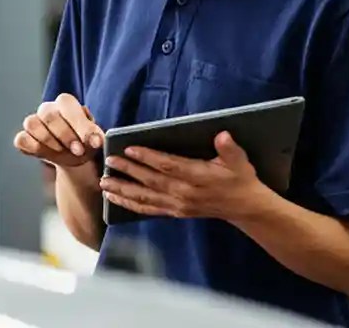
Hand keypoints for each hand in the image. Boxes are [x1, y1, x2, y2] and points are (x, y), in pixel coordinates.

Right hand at [13, 93, 104, 168]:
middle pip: (49, 115)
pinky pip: (21, 139)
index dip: (79, 123)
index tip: (92, 142)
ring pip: (32, 124)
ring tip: (63, 152)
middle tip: (78, 150)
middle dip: (65, 136)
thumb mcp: (94, 140)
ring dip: (49, 142)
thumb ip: (95, 137)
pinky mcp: (24, 137)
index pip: (66, 104)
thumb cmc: (85, 143)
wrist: (75, 157)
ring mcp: (33, 122)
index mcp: (66, 103)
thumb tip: (96, 140)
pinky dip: (33, 148)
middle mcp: (47, 109)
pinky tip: (48, 155)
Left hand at [98, 131, 271, 221]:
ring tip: (104, 183)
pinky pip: (148, 209)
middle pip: (151, 181)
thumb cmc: (240, 179)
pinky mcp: (175, 212)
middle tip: (109, 161)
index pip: (168, 166)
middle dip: (128, 170)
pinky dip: (129, 204)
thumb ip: (230, 149)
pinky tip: (115, 199)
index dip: (148, 157)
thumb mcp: (240, 161)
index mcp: (198, 177)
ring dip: (123, 190)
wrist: (245, 207)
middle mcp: (184, 194)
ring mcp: (178, 205)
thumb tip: (222, 135)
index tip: (130, 148)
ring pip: (145, 198)